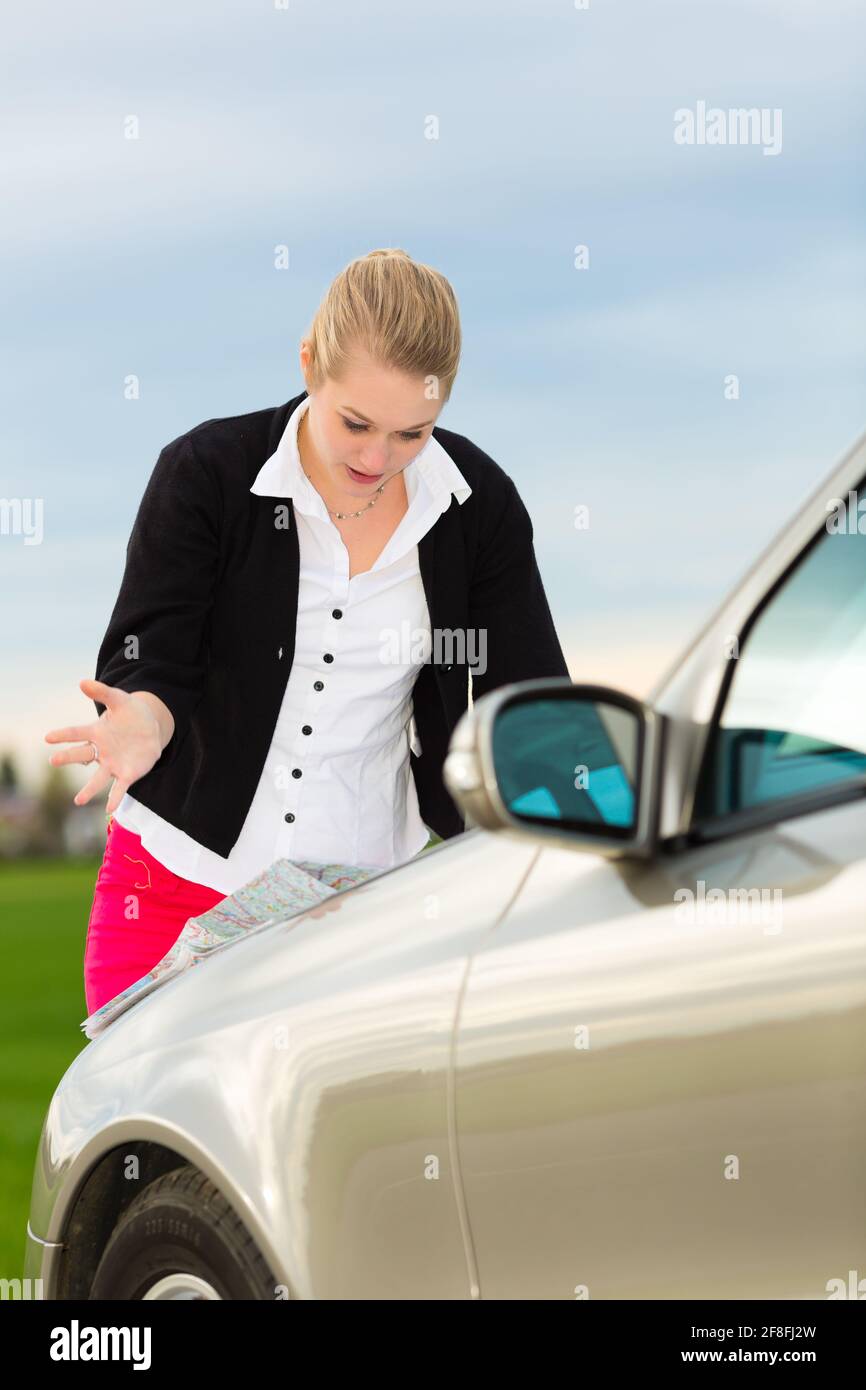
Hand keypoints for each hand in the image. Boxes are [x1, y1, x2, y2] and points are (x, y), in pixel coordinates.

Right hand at [44, 679, 164, 813]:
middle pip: (81, 755)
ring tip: (78, 801)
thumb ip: (102, 692)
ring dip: (89, 790)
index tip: (48, 737)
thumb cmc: (130, 713)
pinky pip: (119, 788)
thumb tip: (82, 682)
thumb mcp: (119, 699)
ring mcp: (113, 764)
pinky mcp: (127, 774)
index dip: (63, 735)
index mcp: (96, 732)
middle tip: (53, 760)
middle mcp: (101, 751)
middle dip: (68, 757)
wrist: (151, 727)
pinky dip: (114, 798)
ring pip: (98, 779)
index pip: (76, 733)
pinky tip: (109, 809)